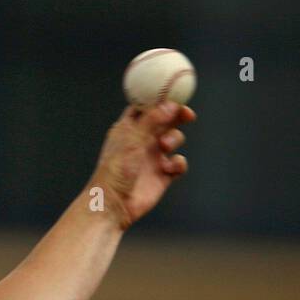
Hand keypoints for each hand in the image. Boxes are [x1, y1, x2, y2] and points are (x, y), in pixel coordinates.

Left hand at [90, 101, 195, 230]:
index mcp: (129, 128)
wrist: (113, 205)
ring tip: (164, 147)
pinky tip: (168, 168)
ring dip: (175, 139)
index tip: (175, 94)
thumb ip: (152, 120)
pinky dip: (178, 163)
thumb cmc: (116, 171)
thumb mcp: (132, 140)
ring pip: (174, 139)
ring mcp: (153, 157)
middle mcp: (141, 140)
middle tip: (186, 115)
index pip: (146, 107)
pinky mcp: (162, 175)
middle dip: (177, 115)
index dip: (160, 99)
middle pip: (165, 119)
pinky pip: (179, 163)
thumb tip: (171, 104)